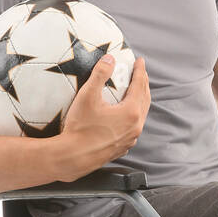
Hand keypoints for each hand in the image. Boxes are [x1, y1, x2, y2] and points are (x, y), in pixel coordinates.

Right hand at [53, 54, 149, 179]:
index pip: (140, 86)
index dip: (140, 71)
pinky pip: (133, 128)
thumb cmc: (80, 128)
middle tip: (140, 73)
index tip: (140, 61)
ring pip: (140, 115)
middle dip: (143, 84)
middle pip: (144, 100)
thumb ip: (100, 74)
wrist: (73, 157)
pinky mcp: (122, 147)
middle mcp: (135, 126)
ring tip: (136, 92)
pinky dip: (133, 116)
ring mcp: (130, 138)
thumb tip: (109, 59)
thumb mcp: (88, 96)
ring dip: (140, 101)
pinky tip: (126, 115)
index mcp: (131, 112)